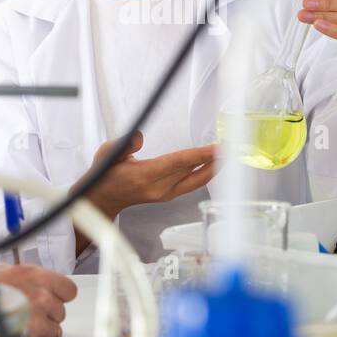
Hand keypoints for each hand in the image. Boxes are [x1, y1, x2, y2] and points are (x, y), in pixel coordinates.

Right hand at [0, 263, 77, 336]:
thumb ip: (18, 277)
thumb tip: (27, 283)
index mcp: (29, 274)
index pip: (67, 288)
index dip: (59, 298)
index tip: (50, 302)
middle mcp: (38, 290)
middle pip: (61, 309)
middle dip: (48, 316)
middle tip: (31, 318)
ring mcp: (37, 311)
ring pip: (57, 326)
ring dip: (44, 330)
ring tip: (25, 329)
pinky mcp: (31, 330)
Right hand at [74, 131, 216, 221]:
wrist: (103, 199)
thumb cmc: (105, 175)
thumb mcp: (105, 154)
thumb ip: (123, 145)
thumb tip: (139, 136)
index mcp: (143, 177)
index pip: (177, 164)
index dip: (199, 156)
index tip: (217, 148)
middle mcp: (158, 188)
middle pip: (193, 174)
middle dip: (214, 161)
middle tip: (233, 147)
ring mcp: (165, 194)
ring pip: (196, 181)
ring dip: (213, 168)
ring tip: (228, 154)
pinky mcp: (169, 195)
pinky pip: (193, 183)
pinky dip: (205, 172)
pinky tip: (214, 163)